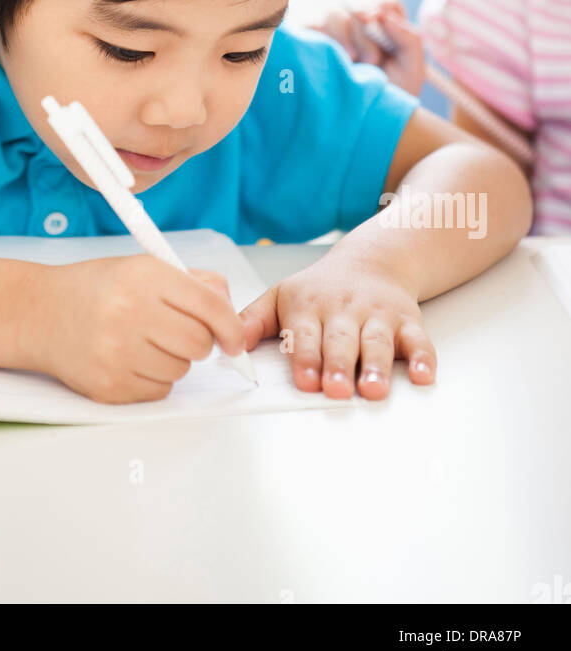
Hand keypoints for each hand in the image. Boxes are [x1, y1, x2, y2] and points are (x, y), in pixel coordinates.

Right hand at [32, 257, 246, 403]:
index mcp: (144, 277)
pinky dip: (154, 379)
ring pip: (181, 370)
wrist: (40, 312)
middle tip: (176, 332)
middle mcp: (129, 312)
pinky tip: (130, 359)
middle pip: (199, 343)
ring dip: (173, 360)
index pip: (209, 305)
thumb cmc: (95, 289)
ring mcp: (116, 352)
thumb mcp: (142, 267)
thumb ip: (192, 282)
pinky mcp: (109, 385)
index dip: (230, 326)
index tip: (233, 338)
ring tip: (144, 342)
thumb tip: (229, 308)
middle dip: (198, 342)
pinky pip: (158, 391)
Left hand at [238, 249, 436, 399]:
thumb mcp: (280, 296)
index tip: (306, 380)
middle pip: (341, 341)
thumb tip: (227, 344)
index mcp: (309, 307)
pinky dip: (424, 357)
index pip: (305, 334)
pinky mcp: (407, 321)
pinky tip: (423, 375)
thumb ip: (252, 320)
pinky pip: (418, 339)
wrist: (371, 260)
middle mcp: (344, 310)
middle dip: (338, 366)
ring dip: (377, 367)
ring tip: (373, 389)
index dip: (305, 357)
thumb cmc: (319, 289)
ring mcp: (377, 315)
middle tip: (335, 391)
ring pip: (378, 342)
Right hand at [308, 0, 424, 96]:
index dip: (380, 7)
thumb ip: (409, 38)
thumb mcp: (412, 69)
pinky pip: (309, 25)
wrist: (367, 122)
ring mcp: (333, 31)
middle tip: (372, 60)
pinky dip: (320, 36)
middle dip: (363, 29)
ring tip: (352, 61)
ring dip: (343, 33)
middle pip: (355, 1)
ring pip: (332, 11)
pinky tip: (328, 55)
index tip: (377, 24)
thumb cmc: (393, 95)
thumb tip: (382, 15)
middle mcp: (358, 22)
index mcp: (386, 24)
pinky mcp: (311, 41)